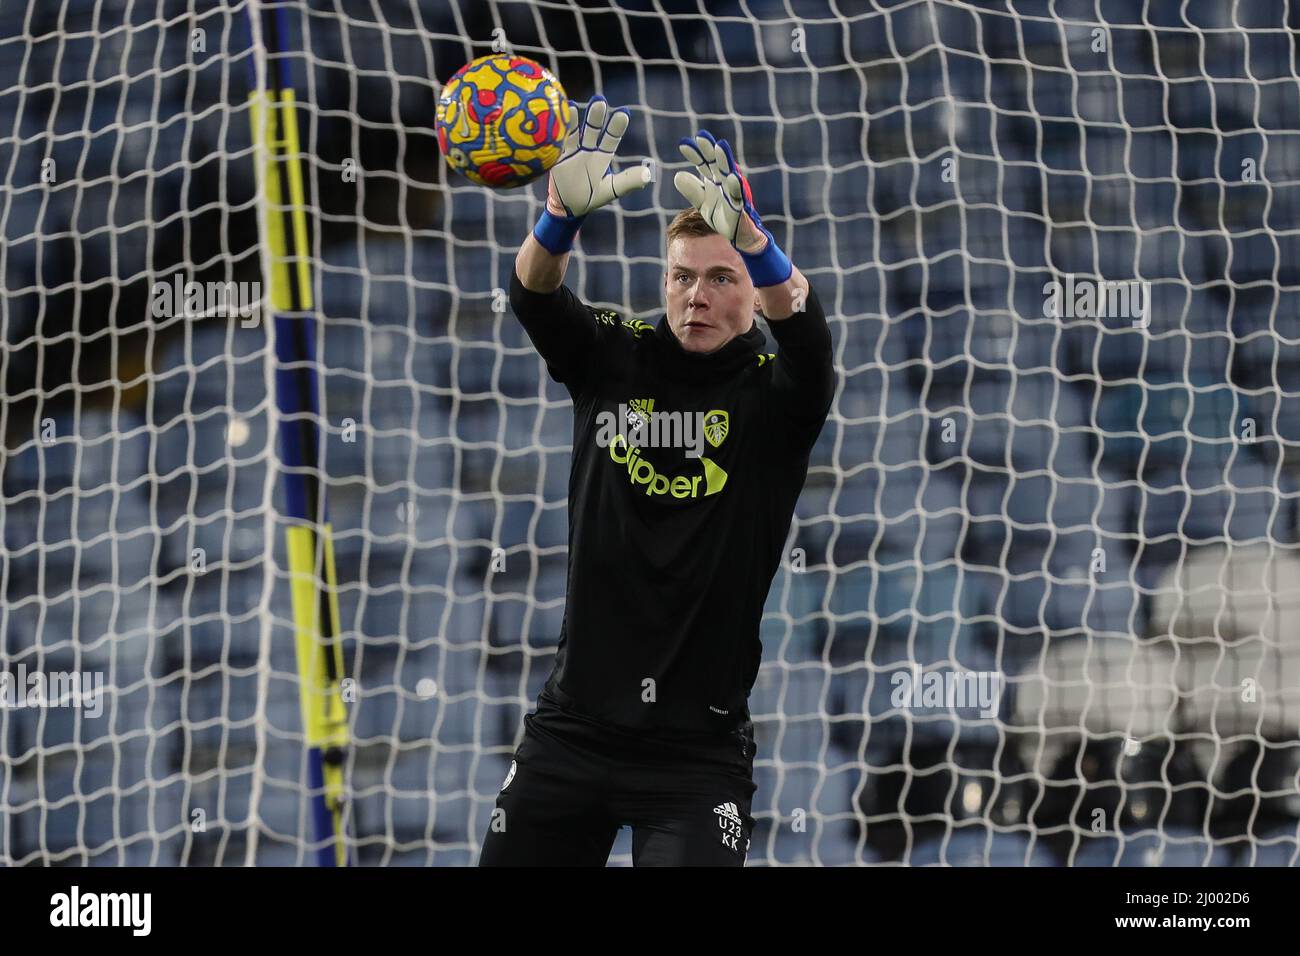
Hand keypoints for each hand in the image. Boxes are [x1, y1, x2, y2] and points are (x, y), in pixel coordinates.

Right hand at [546, 96, 650, 218]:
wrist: (567, 207)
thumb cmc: (591, 198)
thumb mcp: (610, 190)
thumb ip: (627, 181)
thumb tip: (648, 174)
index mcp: (603, 155)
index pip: (611, 137)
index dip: (617, 126)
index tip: (623, 113)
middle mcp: (589, 148)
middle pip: (593, 129)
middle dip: (596, 116)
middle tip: (599, 100)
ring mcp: (573, 150)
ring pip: (574, 131)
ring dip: (575, 118)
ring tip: (570, 105)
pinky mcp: (558, 154)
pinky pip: (558, 140)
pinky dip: (558, 128)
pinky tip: (557, 116)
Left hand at [672, 130, 768, 253]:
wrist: (737, 233)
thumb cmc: (721, 214)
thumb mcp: (702, 203)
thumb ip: (692, 190)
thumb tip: (677, 176)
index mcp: (714, 179)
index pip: (703, 163)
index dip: (694, 154)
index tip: (683, 143)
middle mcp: (724, 181)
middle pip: (716, 162)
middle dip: (709, 149)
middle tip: (701, 136)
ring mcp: (733, 191)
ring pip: (730, 172)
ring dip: (725, 160)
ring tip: (720, 146)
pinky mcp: (741, 204)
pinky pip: (739, 194)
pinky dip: (736, 186)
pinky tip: (733, 177)